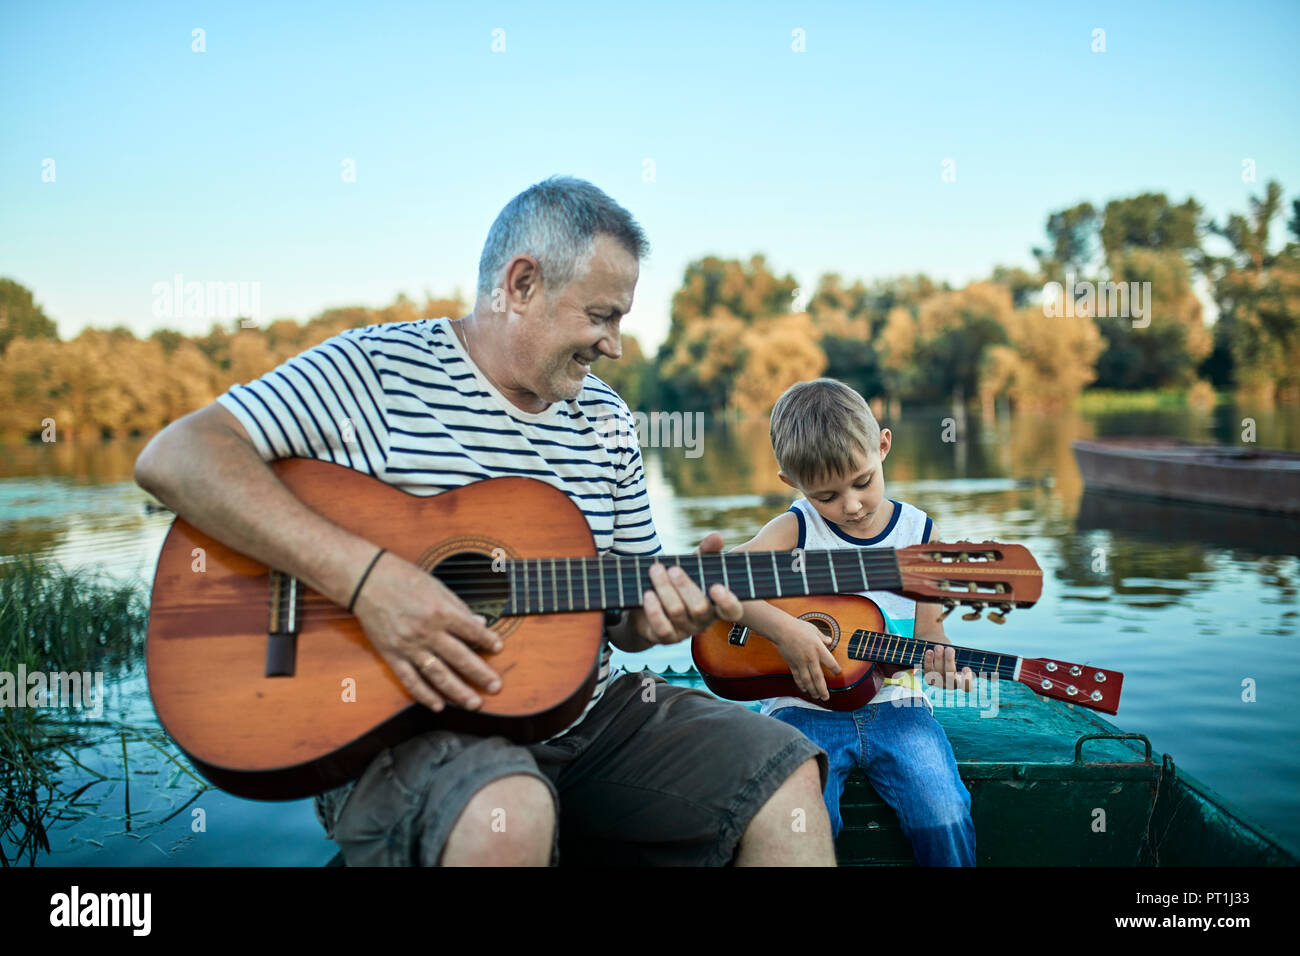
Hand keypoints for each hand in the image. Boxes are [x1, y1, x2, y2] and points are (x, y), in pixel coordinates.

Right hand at [351, 551, 503, 712]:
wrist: (366, 581)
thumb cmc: (403, 578)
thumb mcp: (437, 587)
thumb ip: (459, 608)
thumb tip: (480, 624)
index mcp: (441, 611)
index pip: (471, 631)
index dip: (487, 640)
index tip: (498, 648)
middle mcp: (427, 631)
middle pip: (460, 658)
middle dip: (481, 674)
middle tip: (496, 687)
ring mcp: (409, 646)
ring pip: (438, 674)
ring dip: (458, 692)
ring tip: (474, 703)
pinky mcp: (392, 655)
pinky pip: (411, 680)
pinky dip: (425, 695)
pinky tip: (438, 705)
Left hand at [628, 532, 742, 645]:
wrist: (649, 604)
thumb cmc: (679, 582)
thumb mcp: (693, 565)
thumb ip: (706, 551)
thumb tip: (717, 536)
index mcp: (716, 605)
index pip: (732, 611)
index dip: (727, 602)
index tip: (716, 587)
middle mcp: (703, 621)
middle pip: (699, 608)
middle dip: (685, 586)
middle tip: (672, 568)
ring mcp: (684, 631)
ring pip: (677, 612)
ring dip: (665, 589)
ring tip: (655, 570)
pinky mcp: (665, 637)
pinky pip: (661, 627)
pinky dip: (654, 609)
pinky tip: (648, 593)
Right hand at [773, 619, 841, 701]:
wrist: (782, 630)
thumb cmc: (798, 628)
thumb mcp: (814, 630)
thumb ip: (823, 637)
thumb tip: (830, 641)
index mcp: (818, 648)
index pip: (830, 662)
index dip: (835, 669)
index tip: (838, 673)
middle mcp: (810, 658)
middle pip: (818, 677)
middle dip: (822, 689)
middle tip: (826, 697)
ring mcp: (800, 662)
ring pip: (807, 680)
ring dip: (812, 690)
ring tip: (817, 696)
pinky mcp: (792, 664)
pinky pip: (797, 677)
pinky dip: (801, 684)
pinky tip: (805, 689)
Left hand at [923, 644, 974, 692]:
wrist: (940, 659)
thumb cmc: (953, 658)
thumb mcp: (959, 657)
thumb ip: (955, 656)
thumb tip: (950, 650)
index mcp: (962, 682)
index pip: (967, 686)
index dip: (967, 680)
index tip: (966, 668)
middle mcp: (950, 684)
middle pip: (951, 675)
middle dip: (950, 661)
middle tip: (949, 649)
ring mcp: (939, 682)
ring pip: (939, 672)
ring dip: (939, 659)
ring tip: (939, 647)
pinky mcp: (929, 677)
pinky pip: (928, 669)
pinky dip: (928, 660)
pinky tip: (929, 652)